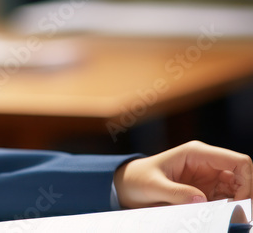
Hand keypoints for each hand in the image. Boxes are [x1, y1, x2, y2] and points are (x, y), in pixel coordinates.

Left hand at [114, 140, 252, 207]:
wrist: (127, 185)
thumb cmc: (138, 180)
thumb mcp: (154, 186)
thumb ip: (176, 192)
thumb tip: (201, 199)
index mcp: (197, 153)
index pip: (239, 162)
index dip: (247, 181)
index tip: (238, 202)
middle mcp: (207, 163)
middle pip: (243, 177)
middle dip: (245, 195)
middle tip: (237, 214)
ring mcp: (208, 177)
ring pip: (238, 189)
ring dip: (236, 203)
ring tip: (225, 216)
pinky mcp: (206, 190)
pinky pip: (227, 199)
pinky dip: (227, 208)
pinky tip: (217, 215)